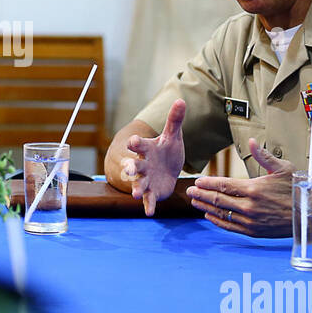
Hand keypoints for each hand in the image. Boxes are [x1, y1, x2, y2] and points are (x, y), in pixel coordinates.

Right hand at [119, 99, 185, 215]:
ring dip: (137, 189)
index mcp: (147, 149)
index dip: (136, 143)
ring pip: (139, 184)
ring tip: (136, 194)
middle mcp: (143, 164)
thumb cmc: (166, 150)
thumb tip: (181, 99)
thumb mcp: (172, 136)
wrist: (166, 168)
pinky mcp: (152, 192)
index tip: (133, 142)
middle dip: (131, 168)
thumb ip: (175, 120)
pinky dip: (148, 206)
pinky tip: (149, 212)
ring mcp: (146, 179)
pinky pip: (149, 199)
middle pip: (134, 165)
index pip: (138, 145)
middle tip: (129, 169)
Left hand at [188, 138, 294, 236]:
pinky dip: (217, 220)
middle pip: (218, 199)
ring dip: (206, 207)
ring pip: (222, 213)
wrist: (309, 215)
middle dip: (202, 194)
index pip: (224, 185)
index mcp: (254, 189)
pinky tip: (209, 215)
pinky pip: (230, 226)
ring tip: (195, 201)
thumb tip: (251, 141)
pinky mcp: (253, 232)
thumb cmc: (297, 189)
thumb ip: (263, 156)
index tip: (198, 181)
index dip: (208, 183)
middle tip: (190, 191)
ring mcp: (250, 220)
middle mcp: (249, 206)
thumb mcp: (283, 168)